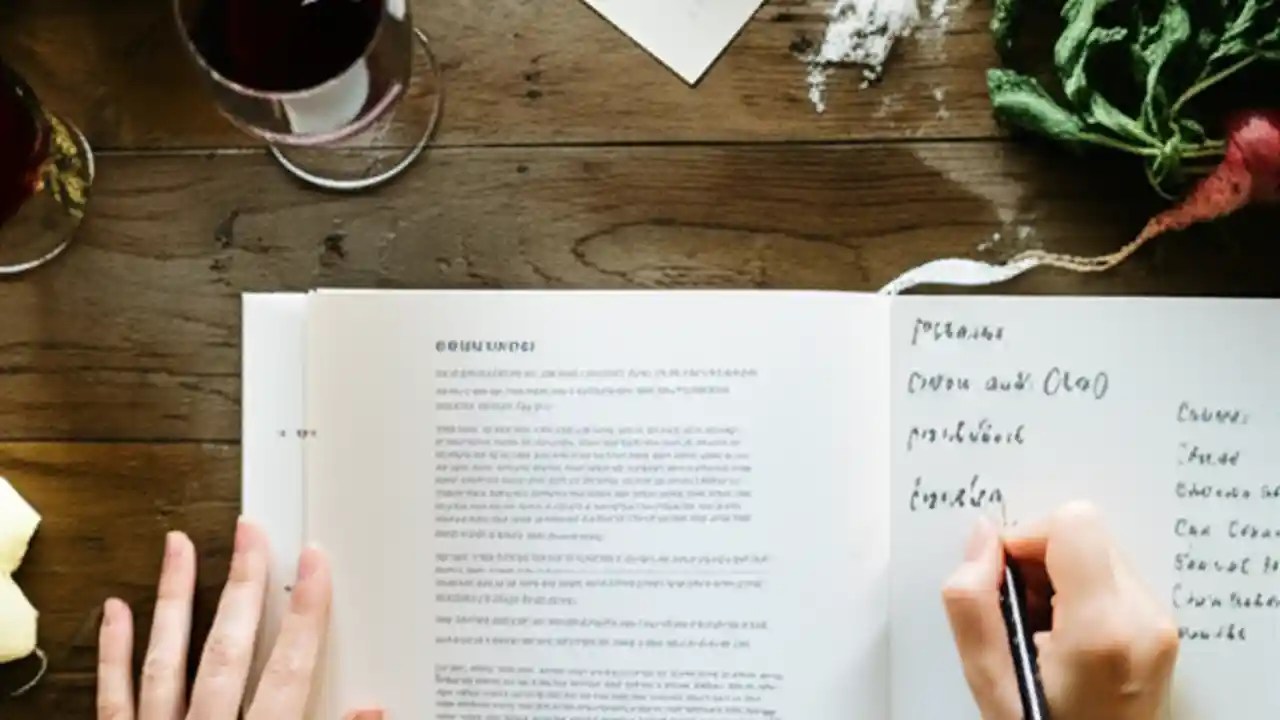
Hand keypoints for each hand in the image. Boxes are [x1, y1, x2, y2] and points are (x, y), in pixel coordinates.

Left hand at [96, 520, 378, 719]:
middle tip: (250, 532)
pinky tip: (117, 609)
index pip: (288, 673)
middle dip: (243, 587)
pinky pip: (115, 698)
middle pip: (228, 653)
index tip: (315, 562)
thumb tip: (375, 708)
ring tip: (179, 545)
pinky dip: (114, 653)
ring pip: (167, 663)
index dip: (305, 616)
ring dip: (176, 599)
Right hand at [941, 502, 1178, 719]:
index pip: (1074, 522)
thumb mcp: (987, 680)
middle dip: (1040, 560)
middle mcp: (1144, 620)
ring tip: (1041, 633)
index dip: (1026, 540)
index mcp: (1102, 629)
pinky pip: (1115, 580)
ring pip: (1099, 553)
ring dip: (1059, 577)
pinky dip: (1081, 594)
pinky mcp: (1163, 633)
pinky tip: (1064, 640)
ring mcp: (1161, 628)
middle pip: (1086, 534)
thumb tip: (982, 537)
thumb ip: (972, 602)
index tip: (1003, 581)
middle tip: (1019, 616)